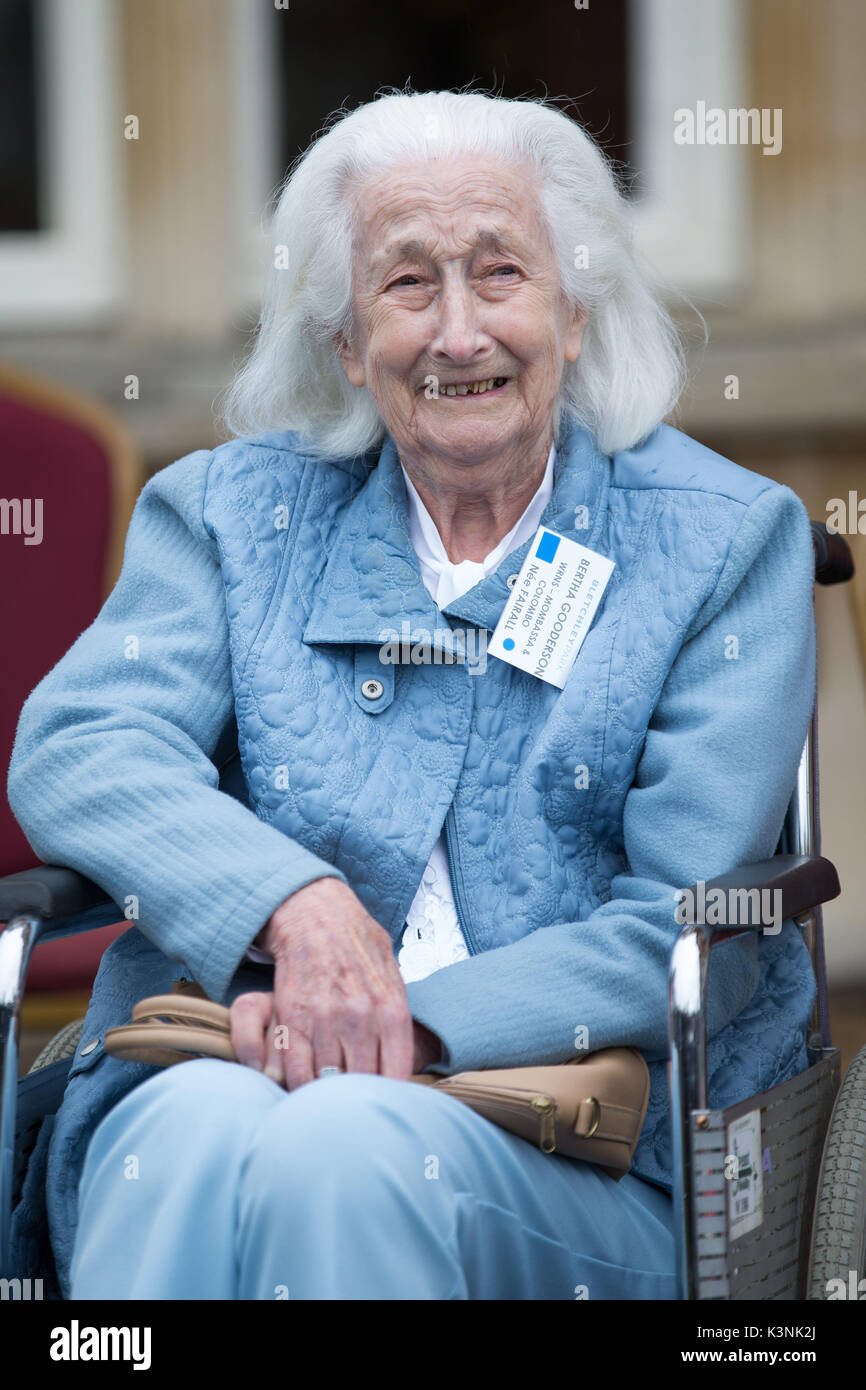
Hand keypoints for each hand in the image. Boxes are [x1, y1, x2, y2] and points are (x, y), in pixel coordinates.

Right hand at [229, 878, 439, 1088]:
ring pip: (328, 1081)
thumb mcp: (392, 971)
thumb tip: (409, 1046)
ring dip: (326, 1094)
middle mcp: (362, 1018)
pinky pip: (297, 1069)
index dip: (389, 1095)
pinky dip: (298, 1084)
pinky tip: (301, 1086)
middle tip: (350, 1104)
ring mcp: (326, 1020)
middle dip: (357, 1097)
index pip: (397, 1074)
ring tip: (325, 1098)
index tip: (381, 1101)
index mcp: (392, 1009)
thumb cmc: (356, 942)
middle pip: (363, 1083)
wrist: (316, 913)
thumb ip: (398, 1011)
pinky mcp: (293, 1018)